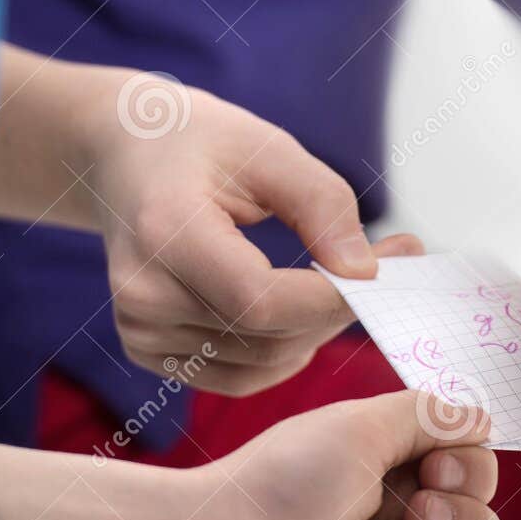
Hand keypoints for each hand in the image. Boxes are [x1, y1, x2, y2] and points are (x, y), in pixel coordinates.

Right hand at [71, 66, 422, 393]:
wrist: (126, 157)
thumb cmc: (202, 143)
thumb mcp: (269, 149)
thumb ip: (322, 206)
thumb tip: (366, 275)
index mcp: (164, 232)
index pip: (261, 299)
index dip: (332, 299)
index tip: (394, 269)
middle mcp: (141, 292)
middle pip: (266, 335)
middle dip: (338, 309)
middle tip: (391, 266)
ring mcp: (138, 328)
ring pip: (261, 363)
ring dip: (315, 331)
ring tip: (341, 280)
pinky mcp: (145, 350)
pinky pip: (237, 375)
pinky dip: (282, 351)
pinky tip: (299, 309)